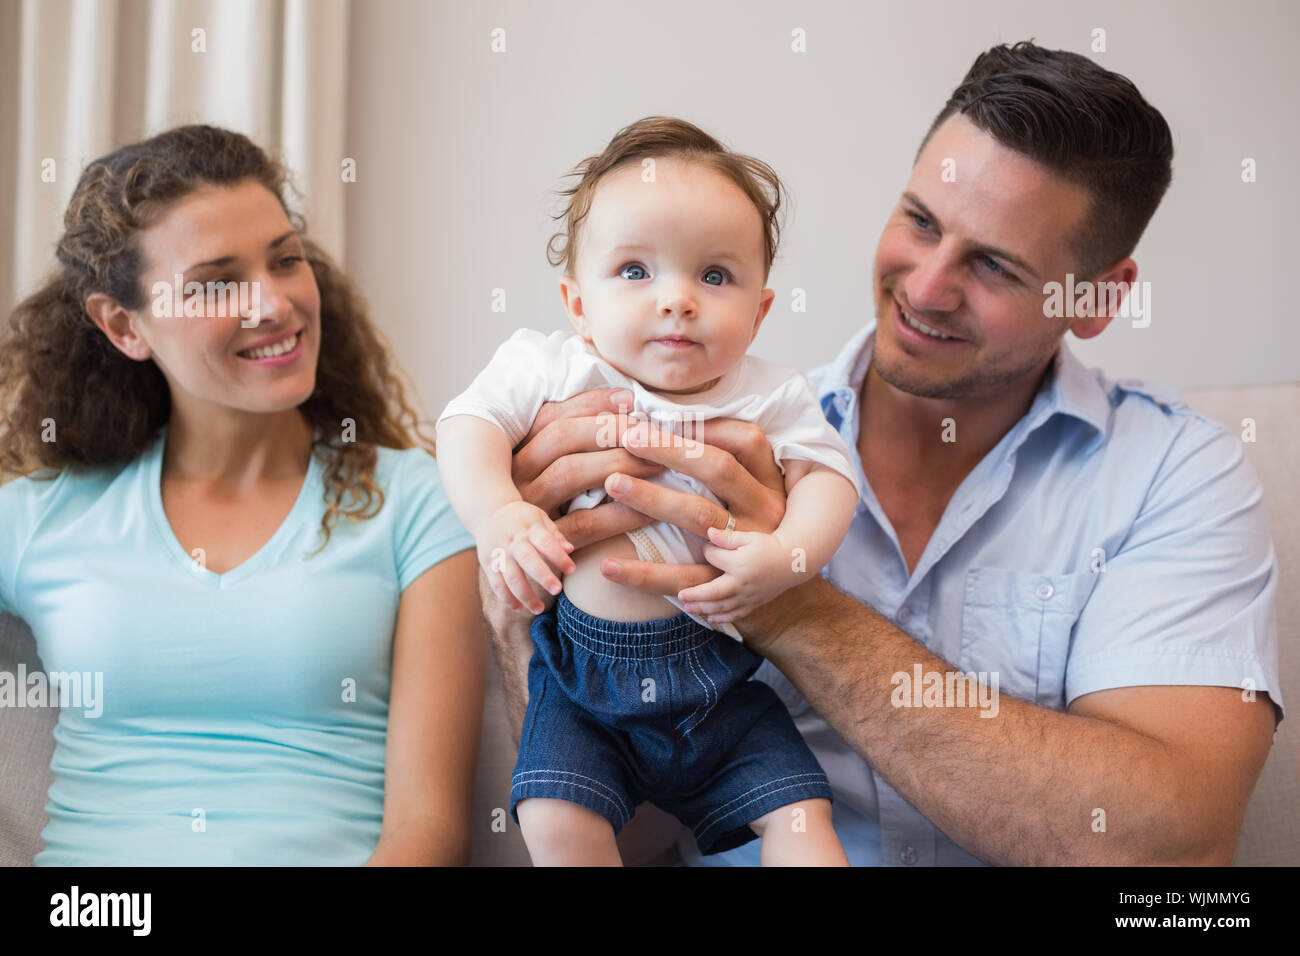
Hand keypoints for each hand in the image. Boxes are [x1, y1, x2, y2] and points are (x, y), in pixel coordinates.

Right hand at [478, 500, 576, 614]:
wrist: (489, 512)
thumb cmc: (522, 518)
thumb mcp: (539, 519)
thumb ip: (554, 535)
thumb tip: (570, 549)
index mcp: (530, 528)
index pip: (546, 542)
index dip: (559, 556)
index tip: (572, 570)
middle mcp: (514, 540)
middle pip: (528, 559)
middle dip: (543, 576)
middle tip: (557, 590)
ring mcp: (500, 552)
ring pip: (511, 576)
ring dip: (524, 594)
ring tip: (539, 609)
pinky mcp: (488, 563)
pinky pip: (496, 583)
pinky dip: (506, 596)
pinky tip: (519, 607)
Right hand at [511, 387, 665, 551]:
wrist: (529, 575)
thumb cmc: (554, 513)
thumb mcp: (556, 473)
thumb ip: (580, 441)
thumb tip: (626, 401)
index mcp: (518, 450)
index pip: (552, 414)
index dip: (592, 403)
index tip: (631, 400)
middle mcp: (515, 475)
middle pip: (560, 437)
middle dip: (610, 429)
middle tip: (651, 431)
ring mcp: (526, 509)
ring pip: (568, 473)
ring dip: (617, 463)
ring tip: (657, 464)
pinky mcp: (543, 545)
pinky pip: (584, 523)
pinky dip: (620, 514)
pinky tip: (650, 511)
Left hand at [598, 417, 787, 596]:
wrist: (766, 587)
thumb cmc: (748, 527)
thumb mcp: (750, 489)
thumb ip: (721, 459)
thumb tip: (664, 418)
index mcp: (770, 482)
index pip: (745, 439)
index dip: (703, 425)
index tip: (658, 414)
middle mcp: (765, 511)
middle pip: (719, 470)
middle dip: (670, 450)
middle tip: (627, 437)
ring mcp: (748, 551)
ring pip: (699, 517)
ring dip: (652, 498)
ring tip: (611, 483)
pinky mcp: (725, 586)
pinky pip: (682, 578)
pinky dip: (643, 574)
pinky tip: (607, 567)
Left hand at [678, 527, 794, 625]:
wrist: (793, 562)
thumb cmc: (769, 546)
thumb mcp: (749, 537)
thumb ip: (727, 537)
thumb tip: (708, 533)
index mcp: (740, 564)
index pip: (714, 558)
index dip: (708, 551)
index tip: (706, 547)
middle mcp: (742, 583)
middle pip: (713, 592)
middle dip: (695, 595)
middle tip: (680, 595)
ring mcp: (748, 596)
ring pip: (722, 607)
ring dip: (703, 609)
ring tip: (688, 608)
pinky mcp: (754, 603)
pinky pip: (736, 614)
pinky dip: (722, 618)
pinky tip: (710, 618)